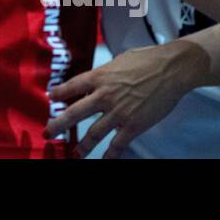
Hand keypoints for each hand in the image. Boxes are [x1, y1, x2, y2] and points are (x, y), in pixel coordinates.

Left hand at [45, 42, 202, 157]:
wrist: (172, 69)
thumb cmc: (147, 60)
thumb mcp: (118, 61)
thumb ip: (105, 73)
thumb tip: (96, 82)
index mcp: (99, 76)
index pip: (72, 86)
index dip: (59, 93)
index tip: (51, 98)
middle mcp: (104, 95)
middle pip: (74, 113)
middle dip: (58, 125)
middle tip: (47, 133)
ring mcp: (119, 112)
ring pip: (94, 132)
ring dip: (83, 145)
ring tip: (75, 154)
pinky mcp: (134, 124)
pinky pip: (118, 143)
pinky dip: (110, 154)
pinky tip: (105, 159)